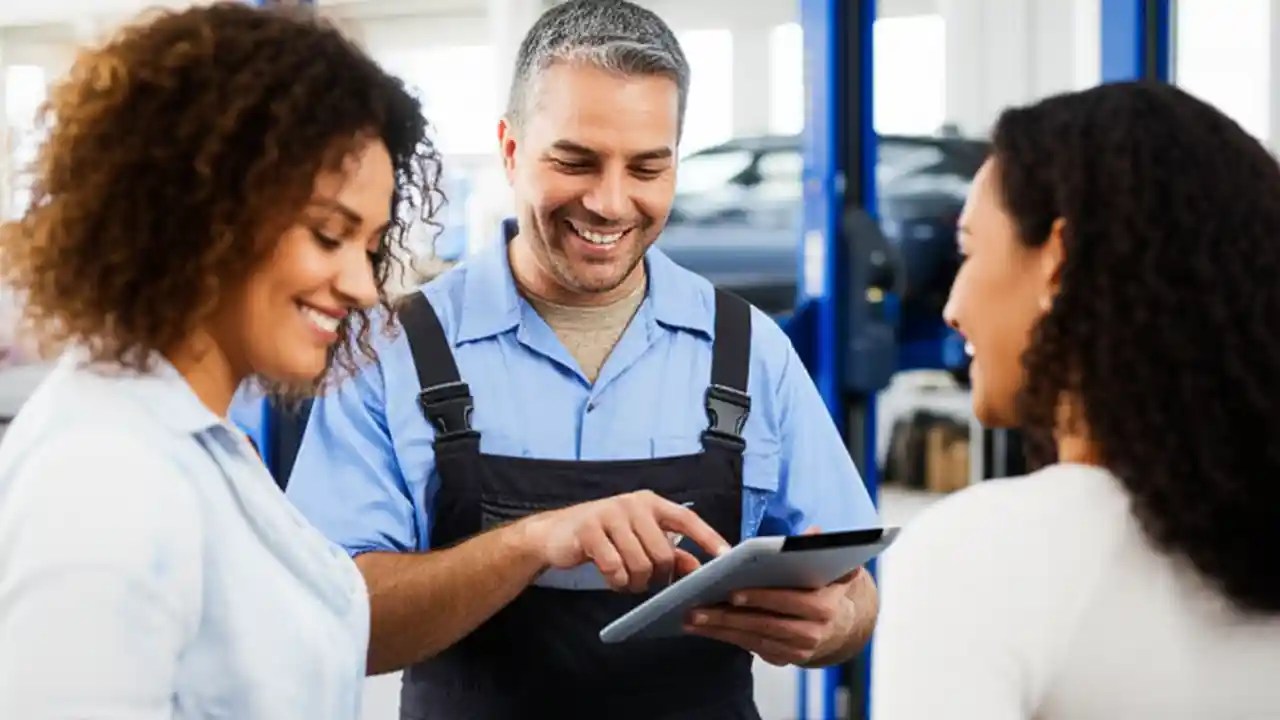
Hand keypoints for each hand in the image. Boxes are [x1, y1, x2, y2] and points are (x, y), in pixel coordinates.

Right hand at [518, 490, 730, 592]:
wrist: (555, 535)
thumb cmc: (604, 537)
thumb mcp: (639, 540)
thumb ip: (670, 552)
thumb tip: (699, 568)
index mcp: (649, 503)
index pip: (686, 518)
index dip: (707, 538)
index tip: (727, 557)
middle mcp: (632, 504)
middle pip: (662, 553)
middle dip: (656, 576)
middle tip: (643, 580)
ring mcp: (610, 514)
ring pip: (640, 564)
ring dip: (634, 583)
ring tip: (625, 580)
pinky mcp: (589, 530)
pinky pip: (615, 569)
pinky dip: (615, 581)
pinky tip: (610, 577)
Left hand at [684, 527, 859, 665]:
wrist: (841, 626)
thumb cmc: (826, 589)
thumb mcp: (829, 567)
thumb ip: (819, 549)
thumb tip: (814, 532)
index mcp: (824, 607)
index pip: (790, 601)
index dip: (761, 598)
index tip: (732, 593)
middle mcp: (812, 633)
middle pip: (765, 624)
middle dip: (728, 617)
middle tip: (697, 607)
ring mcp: (797, 650)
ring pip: (753, 639)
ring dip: (720, 630)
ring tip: (691, 618)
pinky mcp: (783, 659)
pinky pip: (750, 647)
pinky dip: (725, 638)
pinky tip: (703, 628)